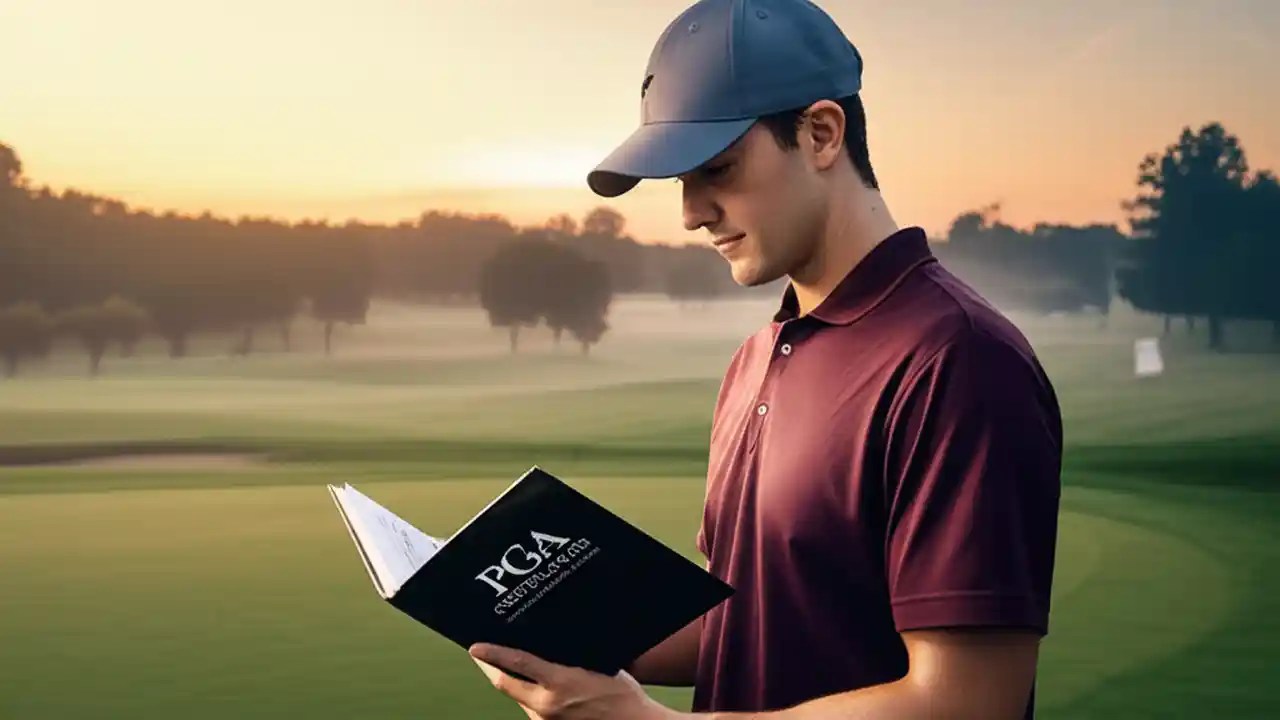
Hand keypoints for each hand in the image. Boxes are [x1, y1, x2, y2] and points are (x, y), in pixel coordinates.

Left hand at [469, 643, 676, 719]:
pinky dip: (529, 697)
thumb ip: (568, 659)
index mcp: (559, 682)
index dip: (492, 654)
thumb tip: (548, 644)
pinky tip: (536, 688)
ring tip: (509, 667)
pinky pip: (532, 710)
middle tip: (480, 655)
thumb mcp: (596, 665)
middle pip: (505, 685)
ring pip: (519, 698)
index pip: (517, 664)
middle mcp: (546, 705)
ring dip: (513, 684)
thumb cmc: (621, 693)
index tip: (475, 647)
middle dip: (489, 669)